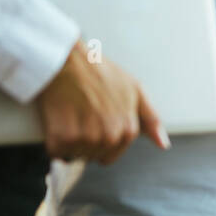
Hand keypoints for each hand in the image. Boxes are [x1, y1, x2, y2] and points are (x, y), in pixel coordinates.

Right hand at [34, 41, 168, 164]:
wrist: (67, 59)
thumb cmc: (100, 71)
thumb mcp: (135, 89)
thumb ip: (151, 119)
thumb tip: (163, 145)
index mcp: (128, 131)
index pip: (108, 156)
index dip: (97, 140)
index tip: (91, 120)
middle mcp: (110, 138)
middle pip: (90, 156)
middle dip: (83, 141)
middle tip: (78, 114)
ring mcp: (86, 138)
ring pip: (73, 155)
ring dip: (67, 141)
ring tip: (68, 114)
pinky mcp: (62, 138)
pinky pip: (54, 151)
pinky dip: (52, 140)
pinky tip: (56, 118)